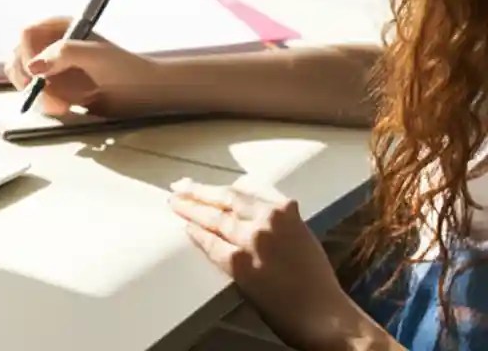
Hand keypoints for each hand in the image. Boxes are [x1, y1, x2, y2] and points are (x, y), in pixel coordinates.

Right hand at [4, 16, 164, 117]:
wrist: (143, 93)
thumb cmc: (125, 68)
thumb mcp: (97, 55)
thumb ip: (64, 53)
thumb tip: (34, 67)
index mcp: (60, 27)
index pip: (27, 34)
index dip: (27, 53)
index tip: (37, 73)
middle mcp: (51, 45)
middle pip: (19, 57)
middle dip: (27, 78)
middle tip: (39, 93)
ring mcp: (52, 68)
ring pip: (24, 79)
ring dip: (37, 95)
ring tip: (61, 105)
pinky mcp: (56, 89)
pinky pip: (36, 96)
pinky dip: (45, 104)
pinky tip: (65, 107)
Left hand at [169, 178, 389, 349]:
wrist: (324, 315)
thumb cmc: (316, 281)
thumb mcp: (302, 237)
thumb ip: (279, 222)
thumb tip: (255, 213)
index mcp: (284, 212)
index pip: (240, 194)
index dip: (217, 189)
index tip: (200, 185)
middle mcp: (266, 221)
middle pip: (223, 200)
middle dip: (197, 193)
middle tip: (179, 188)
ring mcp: (251, 240)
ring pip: (213, 219)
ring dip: (190, 211)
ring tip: (176, 204)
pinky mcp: (239, 263)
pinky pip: (211, 244)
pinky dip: (198, 236)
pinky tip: (188, 230)